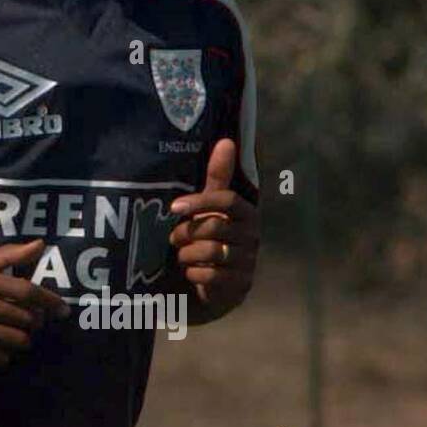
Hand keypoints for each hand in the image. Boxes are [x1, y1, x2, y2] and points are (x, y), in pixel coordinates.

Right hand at [0, 239, 68, 367]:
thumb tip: (41, 245)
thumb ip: (8, 254)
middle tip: (30, 322)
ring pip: (15, 341)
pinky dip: (3, 355)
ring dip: (21, 341)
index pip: (26, 291)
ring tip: (16, 336)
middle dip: (33, 323)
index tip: (64, 311)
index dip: (49, 302)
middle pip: (24, 319)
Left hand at [169, 138, 259, 315]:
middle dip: (186, 233)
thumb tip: (227, 141)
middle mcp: (252, 237)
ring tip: (181, 256)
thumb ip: (217, 177)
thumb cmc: (206, 238)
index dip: (201, 202)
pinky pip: (212, 276)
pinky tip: (190, 273)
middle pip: (215, 227)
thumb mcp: (208, 207)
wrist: (207, 284)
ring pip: (211, 252)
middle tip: (173, 238)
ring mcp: (249, 263)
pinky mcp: (241, 286)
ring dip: (187, 255)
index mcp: (246, 214)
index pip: (229, 200)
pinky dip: (194, 274)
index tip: (174, 207)